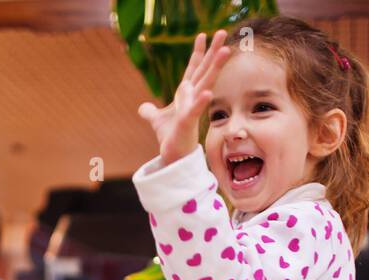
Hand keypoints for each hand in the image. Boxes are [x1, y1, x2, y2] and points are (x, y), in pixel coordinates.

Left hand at [137, 30, 231, 164]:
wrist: (172, 156)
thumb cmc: (170, 137)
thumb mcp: (156, 120)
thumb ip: (150, 112)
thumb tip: (143, 108)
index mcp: (185, 94)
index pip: (193, 68)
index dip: (198, 52)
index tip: (203, 34)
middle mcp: (192, 97)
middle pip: (205, 70)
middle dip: (214, 52)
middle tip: (224, 33)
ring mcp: (192, 108)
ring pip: (206, 84)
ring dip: (215, 67)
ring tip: (225, 51)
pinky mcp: (188, 122)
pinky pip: (195, 110)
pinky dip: (200, 102)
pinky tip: (208, 93)